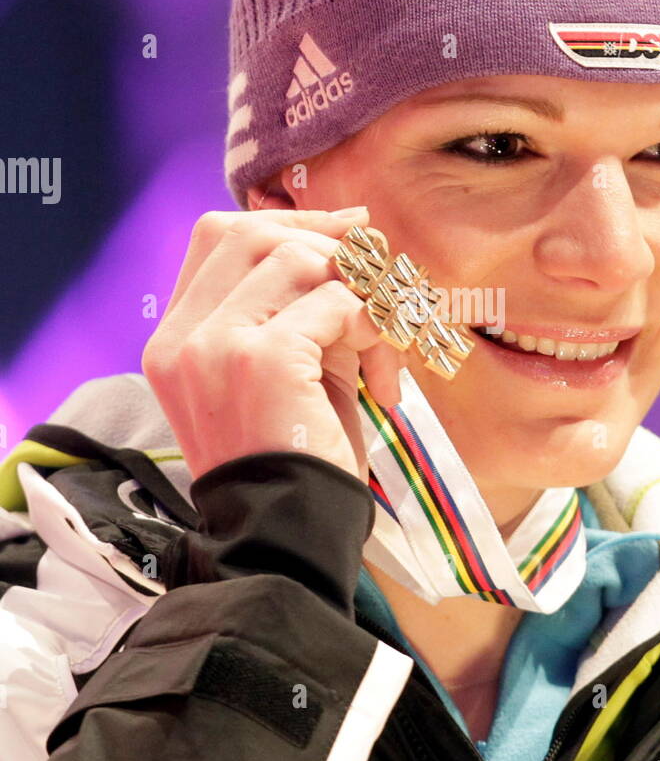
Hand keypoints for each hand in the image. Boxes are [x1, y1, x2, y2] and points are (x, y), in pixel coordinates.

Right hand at [141, 206, 402, 483]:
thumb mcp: (285, 371)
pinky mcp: (261, 360)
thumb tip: (353, 230)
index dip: (288, 223)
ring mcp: (216, 345)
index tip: (346, 232)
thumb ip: (299, 306)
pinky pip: (336, 304)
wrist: (287, 537)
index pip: (218, 237)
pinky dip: (373, 330)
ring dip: (359, 297)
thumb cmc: (296, 460)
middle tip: (379, 282)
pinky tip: (384, 382)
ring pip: (300, 261)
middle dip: (327, 246)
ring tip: (380, 356)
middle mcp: (183, 338)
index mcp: (174, 341)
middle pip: (254, 233)